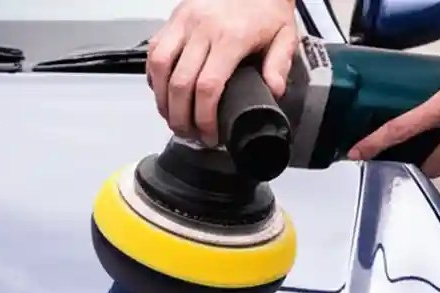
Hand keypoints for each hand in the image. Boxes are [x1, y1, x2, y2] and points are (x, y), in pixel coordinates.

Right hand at [146, 0, 297, 145]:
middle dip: (180, 117)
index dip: (204, 118)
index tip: (208, 134)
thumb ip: (280, 63)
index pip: (208, 87)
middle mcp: (203, 28)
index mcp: (232, 36)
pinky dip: (154, 76)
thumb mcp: (284, 32)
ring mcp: (184, 22)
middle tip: (188, 133)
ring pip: (159, 68)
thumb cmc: (266, 4)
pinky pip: (154, 51)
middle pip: (180, 84)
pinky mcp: (173, 18)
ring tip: (172, 117)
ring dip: (162, 99)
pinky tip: (163, 91)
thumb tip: (272, 91)